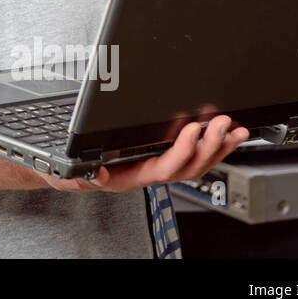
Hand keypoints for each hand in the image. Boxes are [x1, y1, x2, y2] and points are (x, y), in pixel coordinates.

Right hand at [39, 116, 248, 192]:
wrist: (63, 167)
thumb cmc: (68, 170)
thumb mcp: (66, 173)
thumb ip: (82, 175)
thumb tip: (99, 172)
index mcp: (130, 176)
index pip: (163, 167)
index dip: (181, 150)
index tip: (192, 129)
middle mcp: (148, 171)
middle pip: (188, 166)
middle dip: (208, 145)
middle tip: (221, 123)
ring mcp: (157, 162)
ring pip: (195, 161)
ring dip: (217, 145)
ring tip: (234, 128)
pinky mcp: (159, 151)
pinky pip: (192, 152)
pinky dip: (211, 142)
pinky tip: (223, 132)